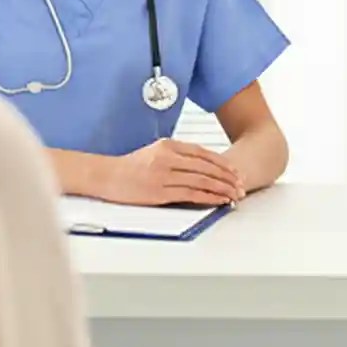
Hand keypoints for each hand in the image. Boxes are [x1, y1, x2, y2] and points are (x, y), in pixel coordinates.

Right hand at [96, 139, 244, 205]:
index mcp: (167, 145)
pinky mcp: (160, 191)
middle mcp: (167, 157)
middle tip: (240, 185)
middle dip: (227, 177)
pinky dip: (208, 197)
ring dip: (222, 188)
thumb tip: (196, 165)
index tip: (233, 171)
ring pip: (202, 180)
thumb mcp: (152, 152)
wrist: (105, 176)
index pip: (202, 153)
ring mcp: (164, 174)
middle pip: (206, 166)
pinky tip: (218, 201)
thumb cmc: (127, 167)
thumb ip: (173, 155)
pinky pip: (191, 194)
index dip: (221, 162)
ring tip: (234, 195)